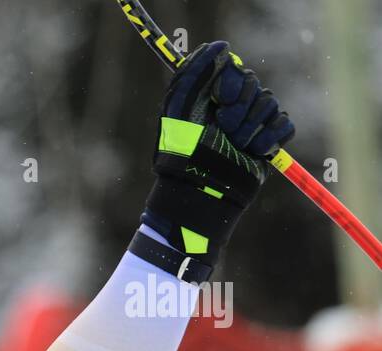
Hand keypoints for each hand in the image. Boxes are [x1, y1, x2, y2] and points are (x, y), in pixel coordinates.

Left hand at [141, 40, 294, 268]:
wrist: (201, 189)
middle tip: (224, 128)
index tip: (220, 98)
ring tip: (234, 145)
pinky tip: (253, 152)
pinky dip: (270, 138)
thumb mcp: (180, 106)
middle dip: (240, 109)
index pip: (236, 70)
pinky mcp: (267, 143)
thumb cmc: (183, 150)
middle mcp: (231, 107)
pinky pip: (285, 125)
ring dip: (251, 127)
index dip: (232, 83)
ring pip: (271, 104)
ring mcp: (251, 125)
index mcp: (210, 96)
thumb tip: (221, 46)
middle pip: (256, 86)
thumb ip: (196, 71)